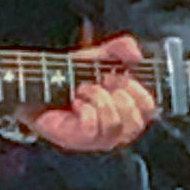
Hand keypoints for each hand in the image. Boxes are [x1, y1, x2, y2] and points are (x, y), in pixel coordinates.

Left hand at [24, 33, 156, 154]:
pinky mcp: (77, 140)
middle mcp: (116, 129)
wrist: (39, 86)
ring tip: (84, 89)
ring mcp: (97, 138)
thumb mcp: (99, 56)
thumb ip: (121, 48)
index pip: (150, 109)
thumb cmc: (73, 76)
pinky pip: (92, 128)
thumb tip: (137, 56)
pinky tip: (76, 102)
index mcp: (127, 111)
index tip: (119, 75)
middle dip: (120, 95)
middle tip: (101, 81)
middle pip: (137, 122)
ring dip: (99, 99)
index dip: (138, 90)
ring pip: (114, 125)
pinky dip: (86, 110)